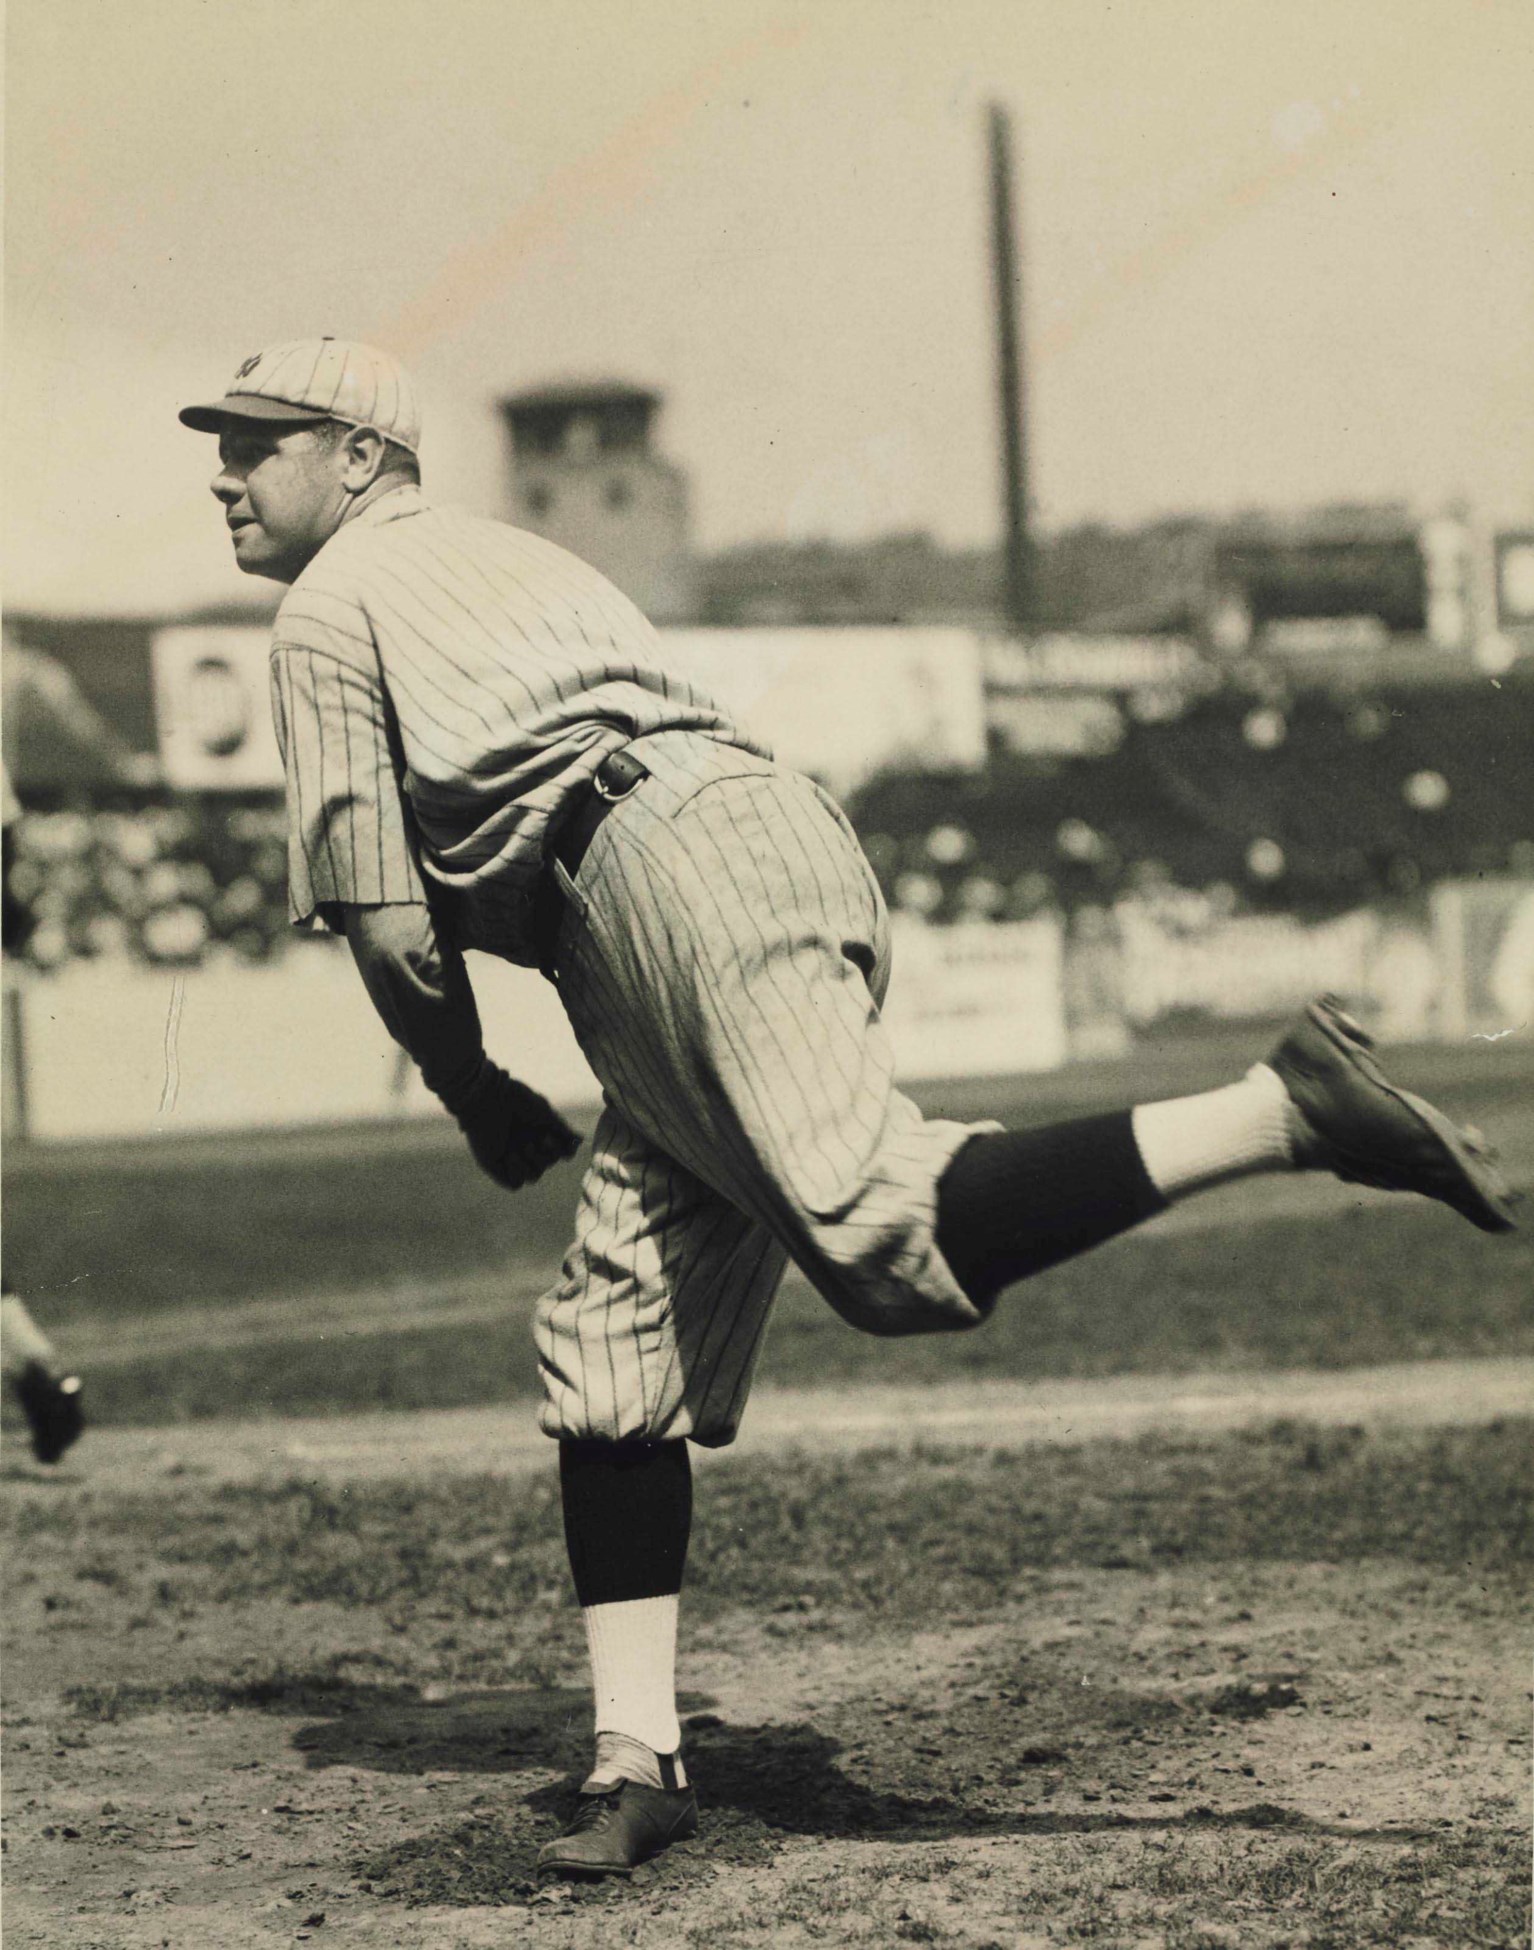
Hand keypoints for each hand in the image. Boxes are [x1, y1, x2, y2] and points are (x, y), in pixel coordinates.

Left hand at [448, 1061, 582, 1189]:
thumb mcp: (545, 1113)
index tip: (554, 1137)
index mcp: (537, 1133)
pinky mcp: (495, 1166)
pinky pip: (514, 1184)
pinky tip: (511, 1156)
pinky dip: (518, 1173)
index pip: (559, 1153)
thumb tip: (580, 1140)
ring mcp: (510, 1157)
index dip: (562, 1151)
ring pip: (534, 1176)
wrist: (488, 1099)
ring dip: (534, 1163)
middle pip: (548, 1164)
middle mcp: (525, 1145)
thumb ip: (562, 1128)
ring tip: (522, 1148)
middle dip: (547, 1154)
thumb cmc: (516, 1100)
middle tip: (538, 1139)